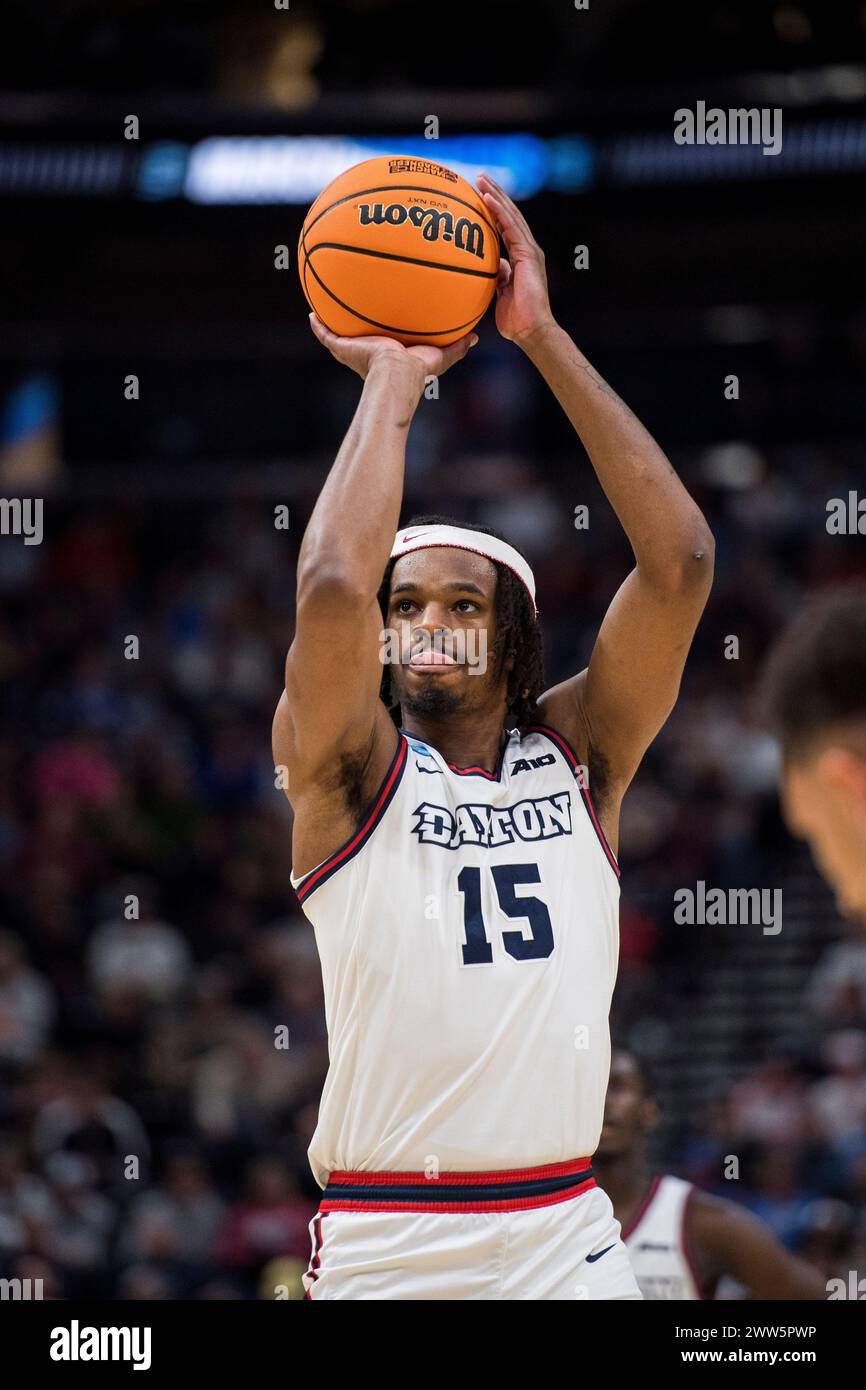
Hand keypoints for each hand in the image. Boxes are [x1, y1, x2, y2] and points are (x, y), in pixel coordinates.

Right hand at [308, 314, 478, 382]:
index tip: (385, 317)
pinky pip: (326, 335)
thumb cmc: (416, 373)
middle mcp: (370, 353)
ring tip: (325, 304)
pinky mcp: (344, 349)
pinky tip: (311, 313)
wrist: (395, 376)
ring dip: (333, 321)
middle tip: (354, 307)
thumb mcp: (440, 357)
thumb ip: (457, 347)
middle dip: (356, 322)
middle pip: (360, 335)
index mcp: (389, 355)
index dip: (386, 331)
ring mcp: (354, 351)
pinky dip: (318, 325)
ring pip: (340, 334)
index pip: (385, 341)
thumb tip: (476, 337)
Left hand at [476, 173, 555, 347]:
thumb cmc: (516, 320)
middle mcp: (528, 250)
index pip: (506, 227)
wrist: (532, 330)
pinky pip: (511, 227)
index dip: (493, 210)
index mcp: (521, 257)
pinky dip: (498, 211)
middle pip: (509, 215)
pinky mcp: (528, 254)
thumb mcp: (501, 294)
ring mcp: (530, 250)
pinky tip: (487, 198)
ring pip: (511, 215)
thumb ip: (499, 277)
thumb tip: (493, 265)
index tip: (479, 195)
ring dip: (495, 196)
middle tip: (479, 178)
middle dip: (494, 195)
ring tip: (480, 179)